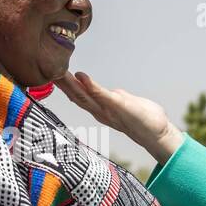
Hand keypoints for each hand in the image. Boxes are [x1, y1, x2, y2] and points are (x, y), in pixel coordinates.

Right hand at [56, 71, 183, 163]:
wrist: (159, 134)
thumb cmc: (144, 120)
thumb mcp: (124, 104)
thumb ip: (113, 99)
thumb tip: (108, 93)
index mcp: (101, 109)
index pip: (79, 96)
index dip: (65, 86)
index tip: (52, 73)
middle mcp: (101, 112)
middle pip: (77, 96)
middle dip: (61, 84)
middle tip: (46, 70)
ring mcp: (110, 110)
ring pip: (85, 97)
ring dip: (70, 85)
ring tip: (58, 72)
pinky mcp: (120, 107)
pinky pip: (103, 96)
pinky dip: (91, 87)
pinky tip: (81, 76)